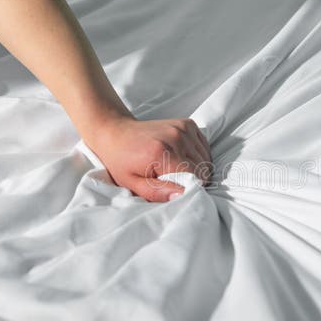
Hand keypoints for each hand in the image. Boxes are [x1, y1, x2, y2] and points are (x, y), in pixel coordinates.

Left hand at [86, 116, 211, 201]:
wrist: (115, 133)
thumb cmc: (122, 161)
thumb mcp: (133, 183)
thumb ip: (157, 191)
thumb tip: (181, 195)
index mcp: (161, 153)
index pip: (195, 174)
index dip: (191, 186)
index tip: (179, 189)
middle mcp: (175, 137)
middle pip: (202, 166)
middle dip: (194, 177)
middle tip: (175, 180)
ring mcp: (182, 128)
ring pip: (205, 157)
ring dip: (197, 166)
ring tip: (178, 168)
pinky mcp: (186, 124)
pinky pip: (204, 145)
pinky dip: (198, 154)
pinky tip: (183, 157)